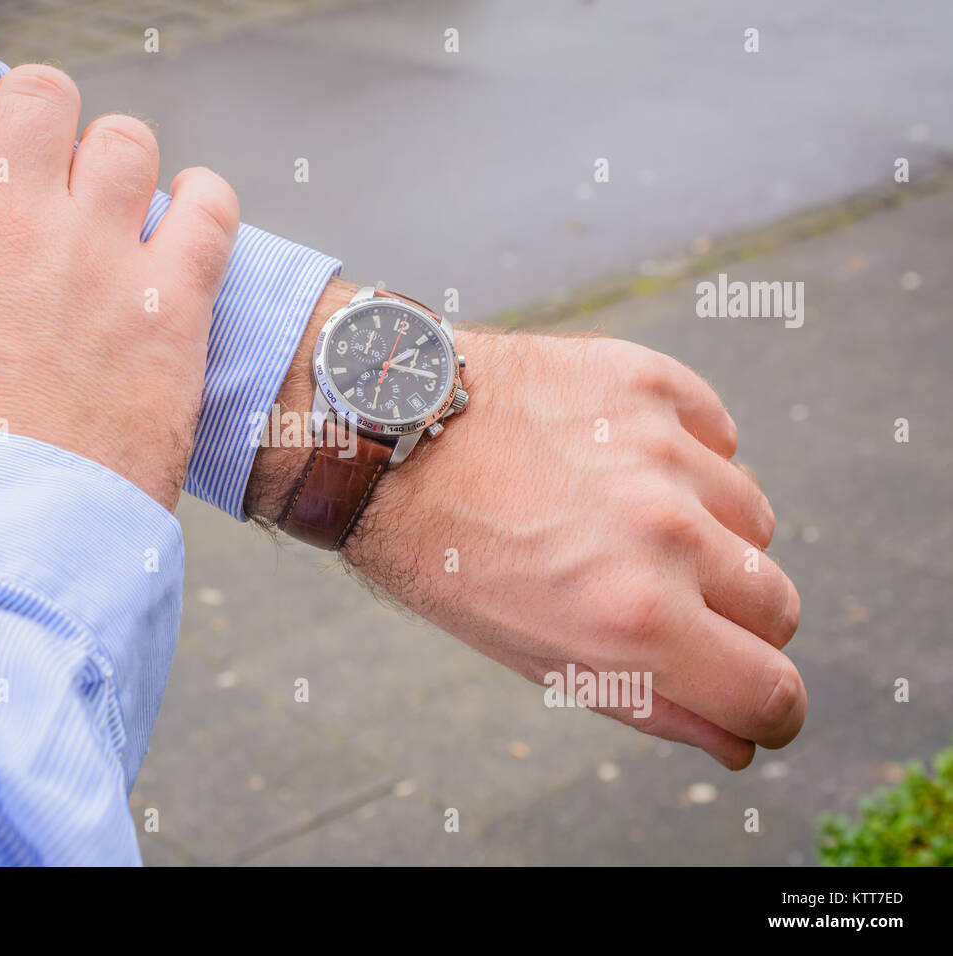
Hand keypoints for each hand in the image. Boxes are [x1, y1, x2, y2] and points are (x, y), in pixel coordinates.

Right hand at [0, 23, 237, 516]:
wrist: (2, 551)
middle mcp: (14, 219)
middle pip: (44, 94)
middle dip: (40, 112)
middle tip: (39, 159)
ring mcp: (99, 257)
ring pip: (128, 142)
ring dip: (118, 159)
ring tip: (109, 200)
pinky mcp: (170, 307)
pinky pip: (210, 209)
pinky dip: (204, 204)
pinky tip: (184, 227)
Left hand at [250, 282, 803, 769]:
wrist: (386, 436)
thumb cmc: (447, 558)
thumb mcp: (533, 655)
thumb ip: (648, 704)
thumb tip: (737, 740)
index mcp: (632, 619)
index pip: (770, 690)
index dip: (770, 712)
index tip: (756, 705)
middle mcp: (661, 532)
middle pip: (778, 605)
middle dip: (738, 626)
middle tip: (672, 606)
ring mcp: (661, 449)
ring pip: (754, 519)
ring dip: (709, 535)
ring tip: (623, 522)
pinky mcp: (650, 382)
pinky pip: (720, 438)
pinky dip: (688, 459)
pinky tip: (620, 462)